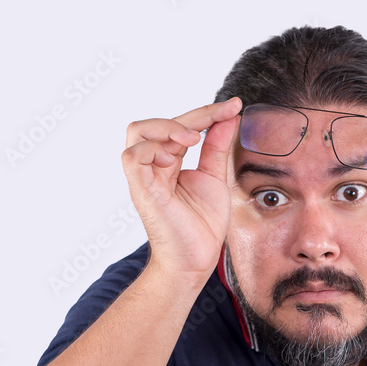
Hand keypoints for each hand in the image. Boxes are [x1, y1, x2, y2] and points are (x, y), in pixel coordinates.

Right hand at [122, 98, 241, 279]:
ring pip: (138, 132)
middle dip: (191, 115)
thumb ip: (217, 146)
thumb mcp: (215, 177)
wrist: (196, 260)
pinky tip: (173, 158)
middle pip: (157, 123)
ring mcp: (144, 177)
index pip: (181, 127)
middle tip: (217, 116)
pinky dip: (152, 149)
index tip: (234, 105)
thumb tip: (228, 117)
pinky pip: (132, 157)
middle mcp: (152, 167)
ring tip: (192, 139)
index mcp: (168, 162)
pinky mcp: (141, 190)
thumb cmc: (201, 226)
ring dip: (167, 128)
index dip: (207, 113)